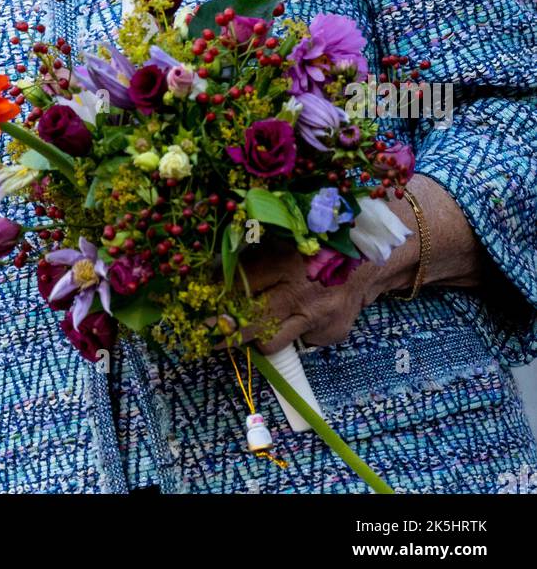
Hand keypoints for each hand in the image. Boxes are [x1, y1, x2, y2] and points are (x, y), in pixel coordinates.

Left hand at [212, 173, 484, 354]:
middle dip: (219, 329)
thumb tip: (212, 255)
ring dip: (252, 337)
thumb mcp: (291, 227)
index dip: (211, 294)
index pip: (237, 284)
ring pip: (269, 342)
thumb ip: (258, 240)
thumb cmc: (327, 233)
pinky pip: (300, 341)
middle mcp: (299, 292)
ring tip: (237, 332)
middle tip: (200, 332)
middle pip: (246, 320)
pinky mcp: (331, 334)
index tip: (191, 300)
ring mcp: (316, 318)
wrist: (378, 252)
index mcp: (284, 259)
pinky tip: (297, 316)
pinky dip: (293, 331)